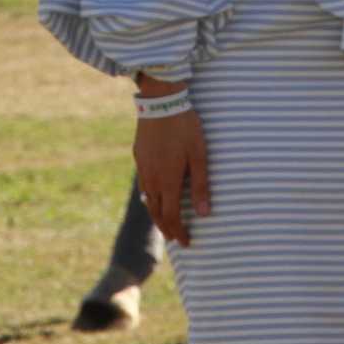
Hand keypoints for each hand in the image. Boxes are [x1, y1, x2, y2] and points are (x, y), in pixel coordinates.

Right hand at [133, 101, 210, 247]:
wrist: (160, 102)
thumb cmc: (184, 127)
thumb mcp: (199, 156)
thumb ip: (201, 186)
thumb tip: (204, 214)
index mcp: (167, 181)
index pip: (171, 216)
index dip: (179, 232)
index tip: (186, 242)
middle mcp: (151, 179)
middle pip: (156, 212)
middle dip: (166, 228)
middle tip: (176, 238)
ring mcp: (143, 168)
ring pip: (147, 200)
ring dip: (156, 214)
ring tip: (165, 222)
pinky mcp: (139, 157)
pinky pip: (143, 185)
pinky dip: (150, 198)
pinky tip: (155, 196)